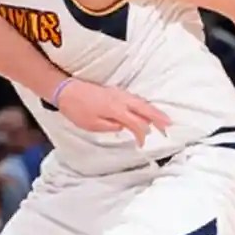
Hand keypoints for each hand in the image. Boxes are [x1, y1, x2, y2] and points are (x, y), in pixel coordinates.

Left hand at [55, 79, 170, 146]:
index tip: (142, 145)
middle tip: (169, 126)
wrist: (65, 89)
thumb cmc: (76, 109)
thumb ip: (110, 127)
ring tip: (163, 119)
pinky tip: (146, 109)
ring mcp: (118, 93)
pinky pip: (134, 98)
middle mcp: (120, 99)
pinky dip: (144, 105)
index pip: (136, 123)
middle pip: (144, 108)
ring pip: (141, 102)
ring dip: (153, 111)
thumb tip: (123, 127)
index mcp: (115, 109)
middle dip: (158, 118)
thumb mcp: (91, 124)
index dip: (142, 135)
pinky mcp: (114, 91)